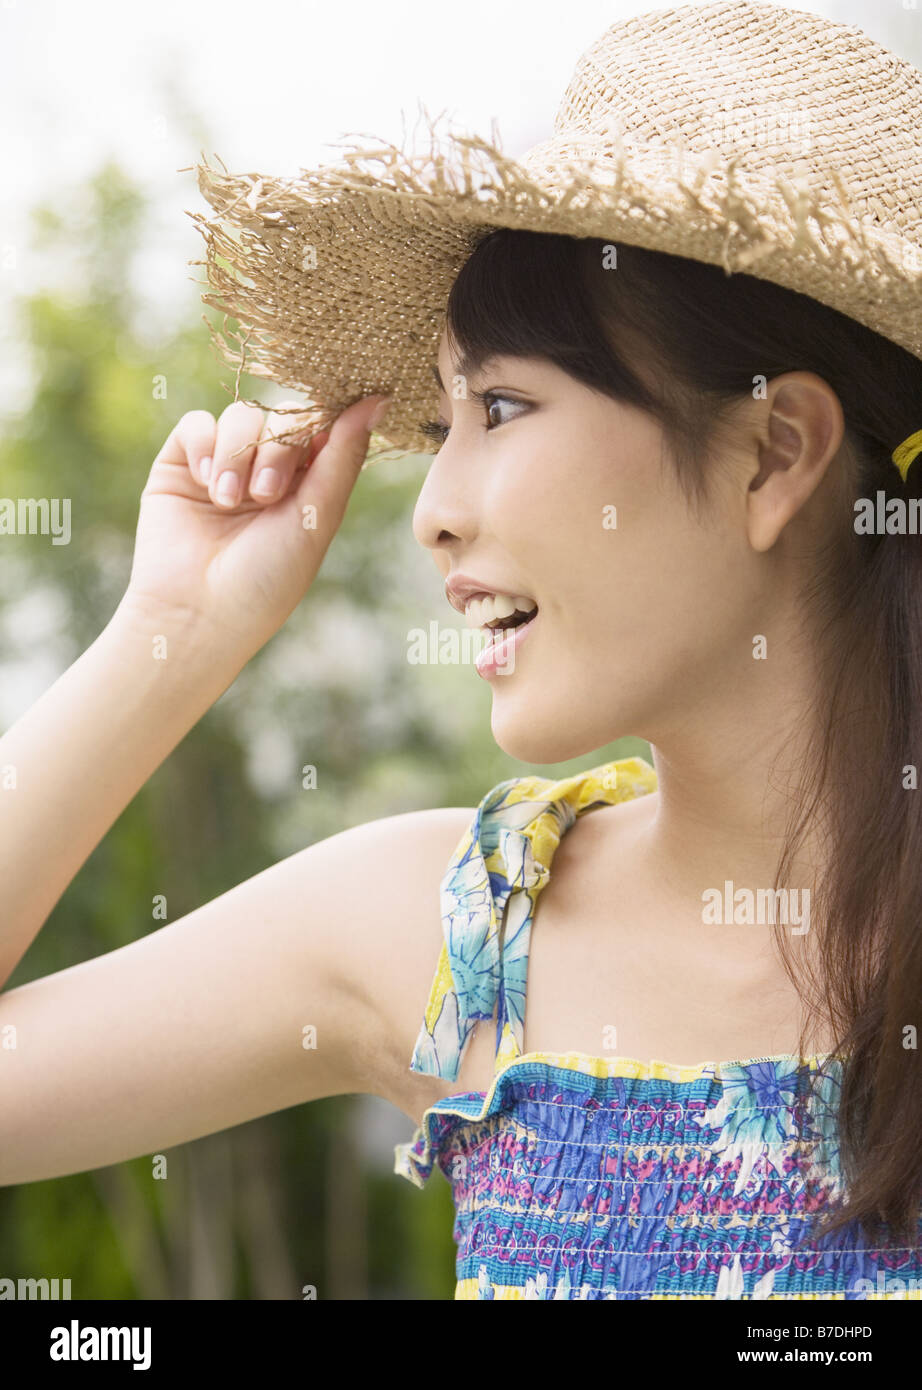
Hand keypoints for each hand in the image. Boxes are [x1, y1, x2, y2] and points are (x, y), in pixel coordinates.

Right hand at [120, 394, 389, 660]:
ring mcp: (224, 465)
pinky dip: (205, 447)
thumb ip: (343, 456)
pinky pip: (197, 424)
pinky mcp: (181, 463)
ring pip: (241, 416)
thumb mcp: (316, 518)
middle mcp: (267, 471)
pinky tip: (206, 484)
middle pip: (283, 417)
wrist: (196, 612)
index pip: (323, 427)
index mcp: (309, 486)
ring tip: (229, 501)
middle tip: (268, 496)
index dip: (324, 420)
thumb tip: (378, 399)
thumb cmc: (266, 580)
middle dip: (278, 450)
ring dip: (238, 454)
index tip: (324, 427)